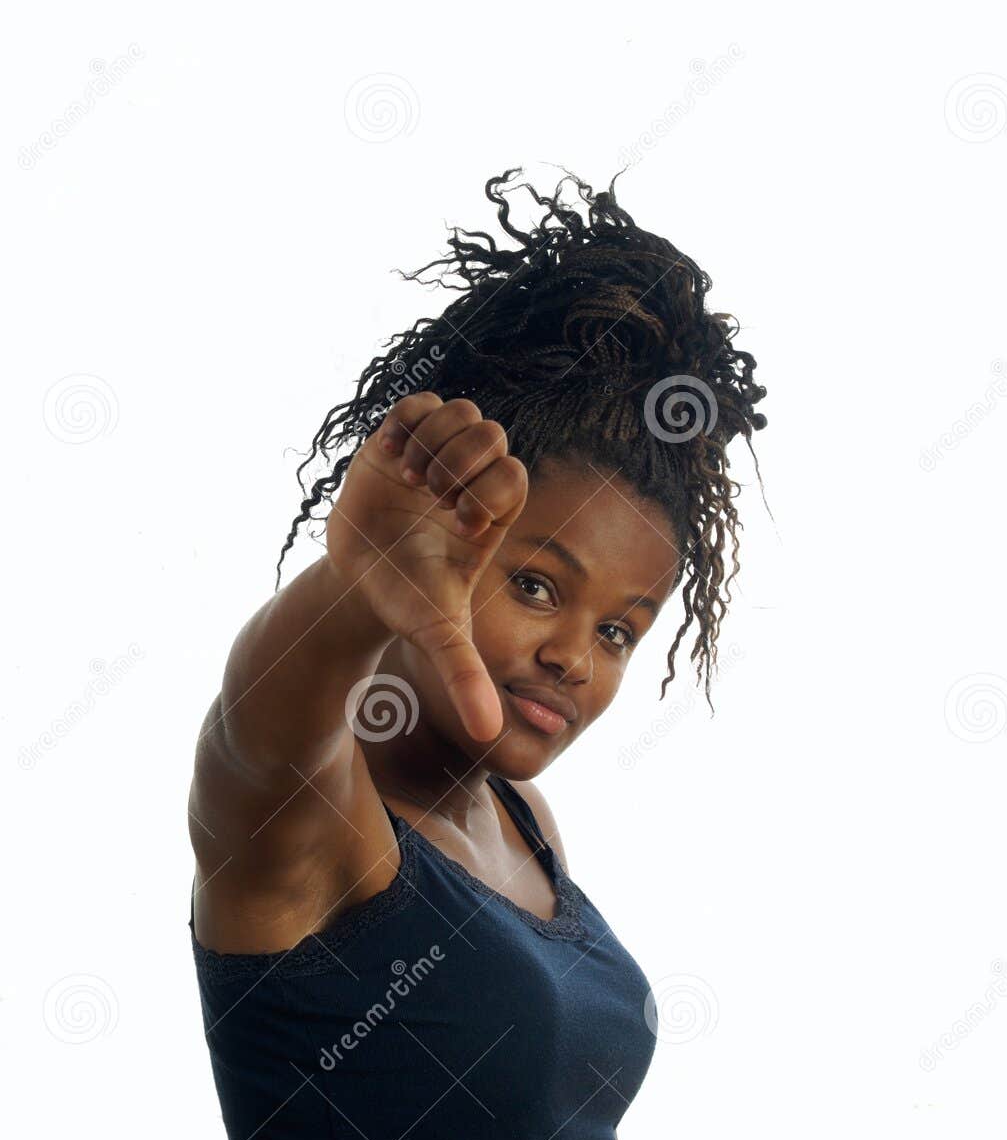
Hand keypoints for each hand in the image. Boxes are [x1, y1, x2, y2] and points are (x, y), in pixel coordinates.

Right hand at [326, 393, 527, 739]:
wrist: (361, 581)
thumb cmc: (409, 605)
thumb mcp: (438, 639)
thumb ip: (465, 678)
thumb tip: (490, 736)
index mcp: (491, 515)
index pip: (513, 476)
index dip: (488, 492)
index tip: (457, 524)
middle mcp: (470, 480)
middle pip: (491, 435)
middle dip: (459, 460)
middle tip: (429, 493)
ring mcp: (437, 456)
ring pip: (460, 413)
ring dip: (432, 441)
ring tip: (406, 477)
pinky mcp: (402, 438)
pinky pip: (421, 403)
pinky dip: (406, 422)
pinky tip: (388, 458)